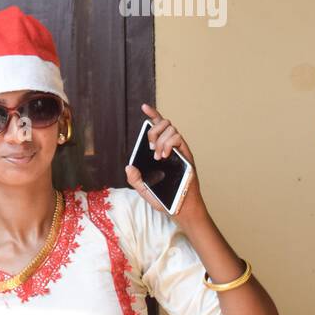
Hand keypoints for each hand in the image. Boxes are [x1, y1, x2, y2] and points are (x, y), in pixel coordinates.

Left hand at [125, 103, 206, 225]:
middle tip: (150, 147)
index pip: (158, 128)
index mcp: (160, 151)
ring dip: (161, 140)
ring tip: (158, 156)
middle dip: (153, 130)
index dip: (153, 115)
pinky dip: (168, 143)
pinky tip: (163, 155)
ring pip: (171, 129)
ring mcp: (179, 150)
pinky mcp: (186, 155)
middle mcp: (171, 148)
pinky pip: (178, 138)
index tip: (144, 107)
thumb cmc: (164, 198)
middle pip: (164, 124)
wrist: (180, 207)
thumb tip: (128, 167)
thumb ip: (135, 179)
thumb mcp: (144, 189)